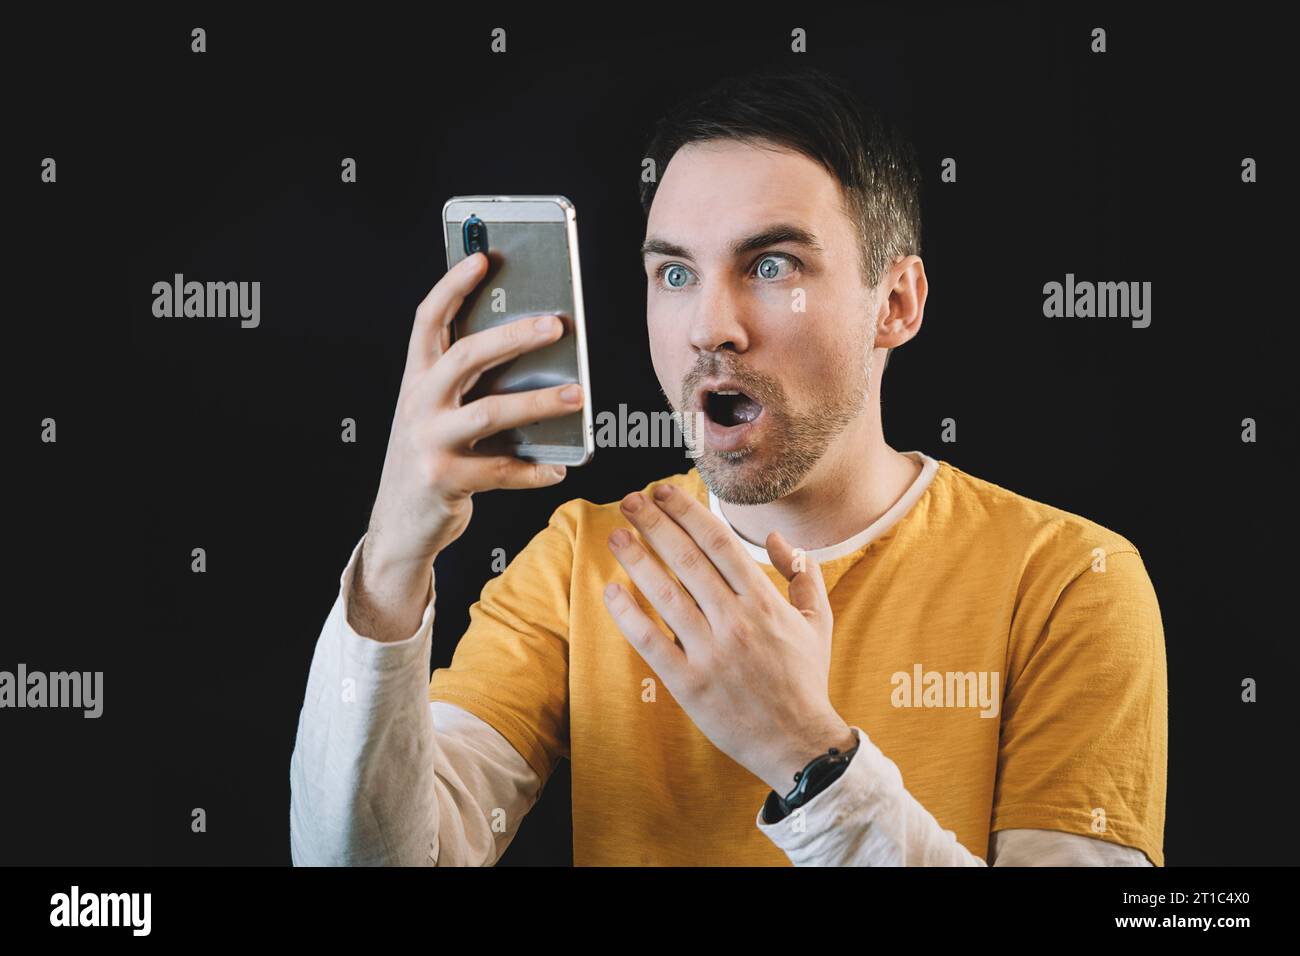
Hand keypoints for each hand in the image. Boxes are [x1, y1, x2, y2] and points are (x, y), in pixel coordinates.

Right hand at [357, 252, 584, 631]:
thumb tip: (538, 352)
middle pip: (466, 356)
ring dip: (539, 402)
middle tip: (557, 324)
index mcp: (417, 379)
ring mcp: (428, 442)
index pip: (429, 320)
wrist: (401, 524)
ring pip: (489, 413)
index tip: (484, 259)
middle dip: (513, 336)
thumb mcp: (442, 414)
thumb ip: (473, 386)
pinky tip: (560, 467)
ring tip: (579, 396)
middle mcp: (418, 404)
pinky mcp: (444, 480)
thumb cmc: (435, 457)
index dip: (453, 286)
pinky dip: (535, 470)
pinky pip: (501, 471)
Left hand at [602, 482, 854, 792]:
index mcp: (764, 602)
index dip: (688, 512)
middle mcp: (736, 621)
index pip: (719, 543)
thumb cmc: (805, 679)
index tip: (664, 492)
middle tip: (630, 500)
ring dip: (638, 560)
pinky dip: (629, 615)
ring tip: (617, 535)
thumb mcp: (818, 621)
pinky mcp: (689, 683)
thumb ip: (803, 574)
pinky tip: (612, 591)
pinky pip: (652, 642)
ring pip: (666, 594)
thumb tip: (778, 538)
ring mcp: (711, 652)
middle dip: (655, 524)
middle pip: (688, 560)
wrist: (798, 742)